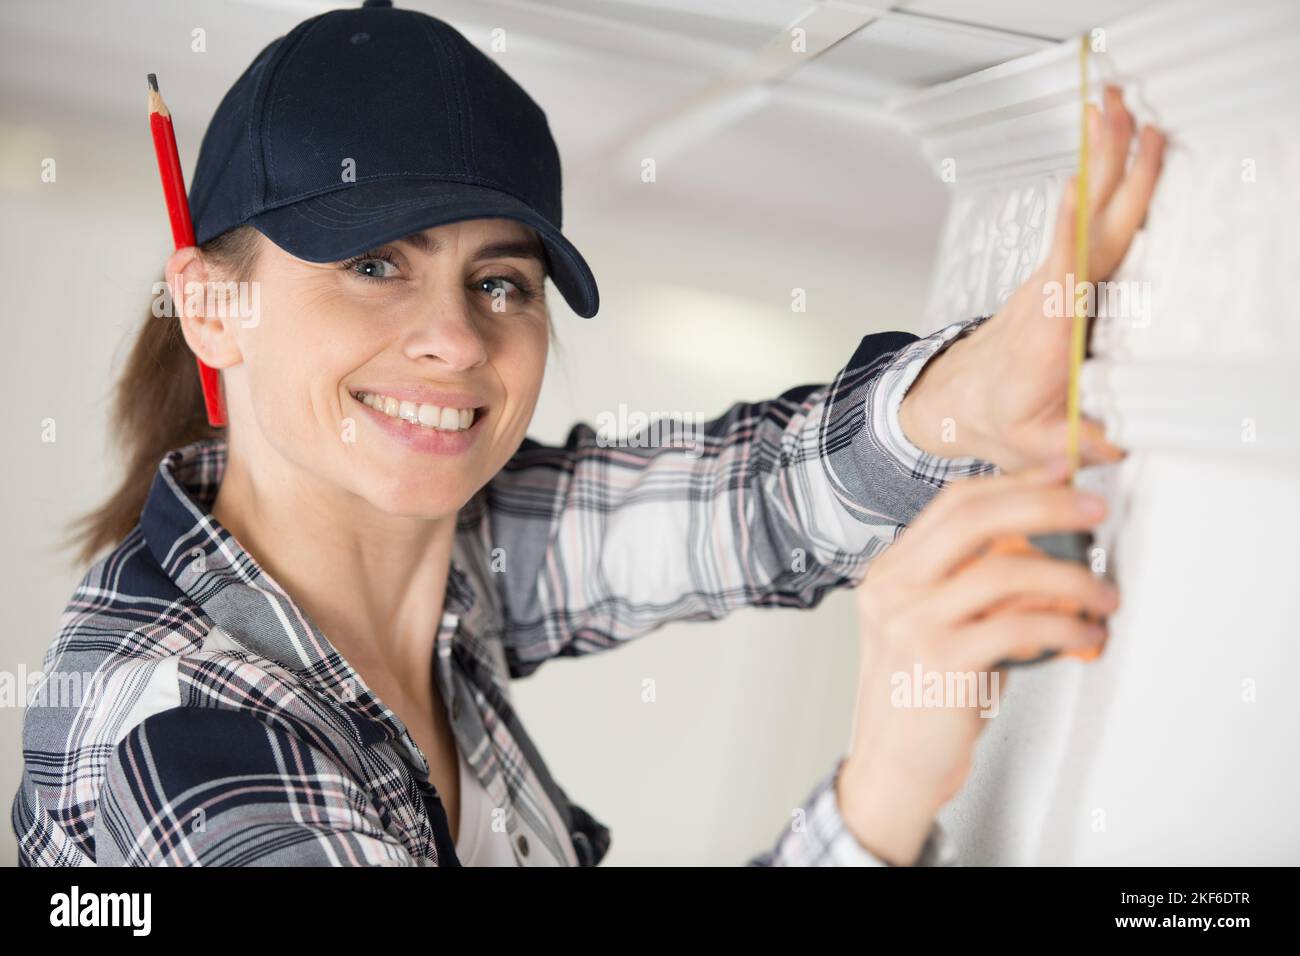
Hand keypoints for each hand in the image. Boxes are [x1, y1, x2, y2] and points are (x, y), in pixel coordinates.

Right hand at [834, 459, 1119, 863]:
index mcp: (890, 572)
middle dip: (1045, 503)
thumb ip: (978, 588)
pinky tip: (1086, 635)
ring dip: (1070, 577)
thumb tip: (1046, 552)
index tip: (1062, 472)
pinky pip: (1019, 625)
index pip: (953, 504)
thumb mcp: (939, 629)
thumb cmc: (922, 700)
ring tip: (1104, 594)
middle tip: (1094, 510)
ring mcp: (912, 623)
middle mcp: (893, 589)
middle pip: (973, 518)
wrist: (893, 769)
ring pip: (1004, 570)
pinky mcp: (941, 661)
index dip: (1013, 481)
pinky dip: (1065, 626)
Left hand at [900, 85, 1167, 471]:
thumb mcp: (1030, 444)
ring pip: (1091, 210)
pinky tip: (1111, 141)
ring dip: (1107, 157)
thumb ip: (1068, 444)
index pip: (1063, 276)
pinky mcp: (1064, 274)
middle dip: (1104, 171)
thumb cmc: (996, 417)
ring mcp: (1058, 280)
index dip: (1070, 236)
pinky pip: (1090, 218)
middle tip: (1117, 116)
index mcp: (1047, 335)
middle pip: (1088, 225)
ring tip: (1118, 106)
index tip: (1075, 194)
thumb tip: (1109, 444)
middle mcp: (1051, 296)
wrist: (955, 401)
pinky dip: (1103, 176)